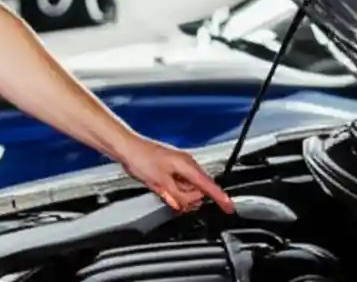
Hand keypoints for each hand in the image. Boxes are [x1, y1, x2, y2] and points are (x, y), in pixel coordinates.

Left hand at [113, 134, 234, 214]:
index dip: (220, 199)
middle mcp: (186, 163)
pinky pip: (180, 182)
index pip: (209, 186)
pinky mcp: (172, 167)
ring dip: (180, 194)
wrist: (126, 147)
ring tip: (163, 189)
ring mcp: (179, 164)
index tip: (229, 208)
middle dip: (190, 198)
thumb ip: (177, 196)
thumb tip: (186, 204)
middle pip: (199, 189)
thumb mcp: (160, 183)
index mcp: (187, 165)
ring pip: (189, 187)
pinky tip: (162, 187)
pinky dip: (175, 189)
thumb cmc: (140, 158)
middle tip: (172, 197)